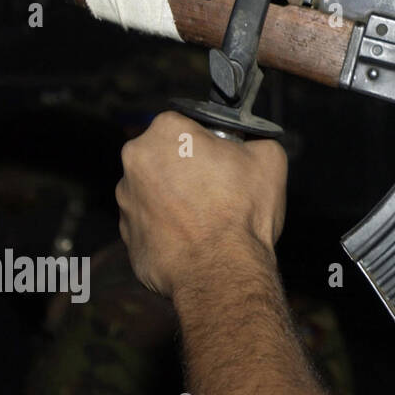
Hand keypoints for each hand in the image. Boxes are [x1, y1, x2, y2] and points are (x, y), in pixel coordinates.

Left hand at [116, 111, 287, 299]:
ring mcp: (126, 200)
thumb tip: (247, 144)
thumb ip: (253, 140)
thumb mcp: (269, 159)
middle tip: (217, 189)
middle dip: (186, 168)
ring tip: (207, 219)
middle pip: (165, 155)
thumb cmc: (241, 212)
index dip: (208, 141)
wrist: (220, 271)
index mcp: (166, 132)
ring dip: (175, 199)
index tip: (223, 159)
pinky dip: (168, 228)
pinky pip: (150, 224)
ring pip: (155, 190)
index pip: (186, 123)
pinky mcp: (126, 236)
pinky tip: (194, 238)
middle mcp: (136, 161)